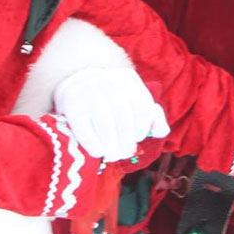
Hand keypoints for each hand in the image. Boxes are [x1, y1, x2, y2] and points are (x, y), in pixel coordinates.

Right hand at [53, 66, 170, 162]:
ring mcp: (90, 95)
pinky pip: (85, 132)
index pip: (143, 108)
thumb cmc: (112, 96)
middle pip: (124, 121)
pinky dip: (94, 146)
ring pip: (106, 128)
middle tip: (124, 153)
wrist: (78, 78)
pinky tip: (98, 152)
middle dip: (126, 144)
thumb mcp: (134, 97)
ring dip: (112, 148)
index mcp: (129, 81)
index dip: (142, 129)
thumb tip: (161, 132)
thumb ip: (152, 115)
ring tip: (112, 155)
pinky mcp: (73, 107)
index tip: (137, 139)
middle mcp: (110, 85)